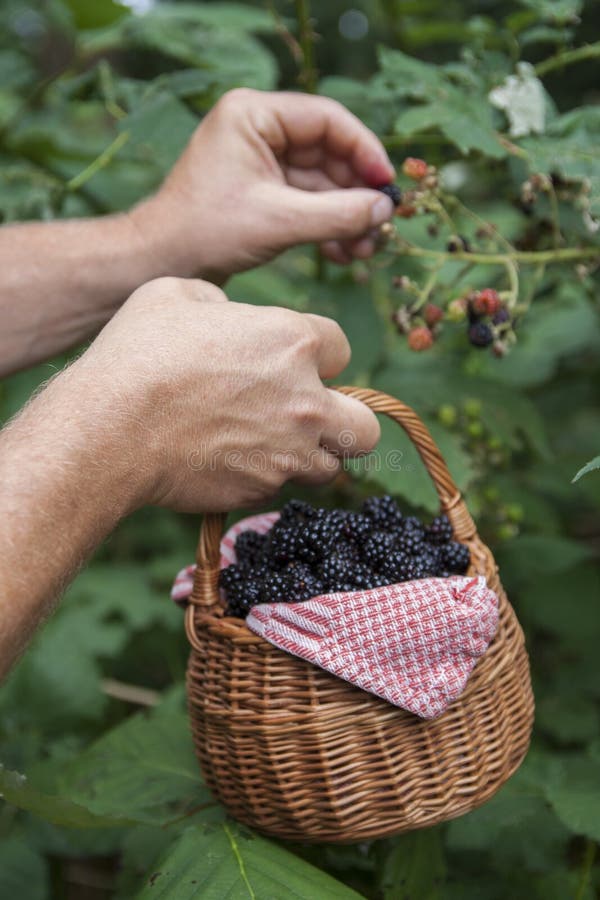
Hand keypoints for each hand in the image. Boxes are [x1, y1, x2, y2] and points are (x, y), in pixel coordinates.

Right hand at [81, 277, 379, 512]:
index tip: (291, 362)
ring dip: (309, 455)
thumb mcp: (176, 295)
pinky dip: (266, 477)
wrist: (111, 429)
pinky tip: (231, 463)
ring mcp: (288, 452)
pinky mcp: (262, 489)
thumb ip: (221, 303)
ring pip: (331, 465)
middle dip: (346, 420)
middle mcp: (306, 401)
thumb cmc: (140, 354)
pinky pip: (281, 487)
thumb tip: (228, 316)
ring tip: (269, 444)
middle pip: (365, 424)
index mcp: (294, 341)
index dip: (317, 355)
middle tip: (309, 416)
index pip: (341, 349)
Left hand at [130, 89, 395, 283]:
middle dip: (356, 194)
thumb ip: (337, 213)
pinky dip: (327, 226)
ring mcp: (261, 163)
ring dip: (346, 216)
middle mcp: (258, 131)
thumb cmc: (206, 232)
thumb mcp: (279, 221)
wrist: (162, 264)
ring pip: (322, 183)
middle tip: (382, 226)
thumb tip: (385, 210)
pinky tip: (344, 254)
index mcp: (253, 114)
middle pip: (329, 154)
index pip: (327, 120)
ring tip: (366, 249)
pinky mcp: (262, 193)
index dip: (365, 151)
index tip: (388, 185)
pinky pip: (307, 203)